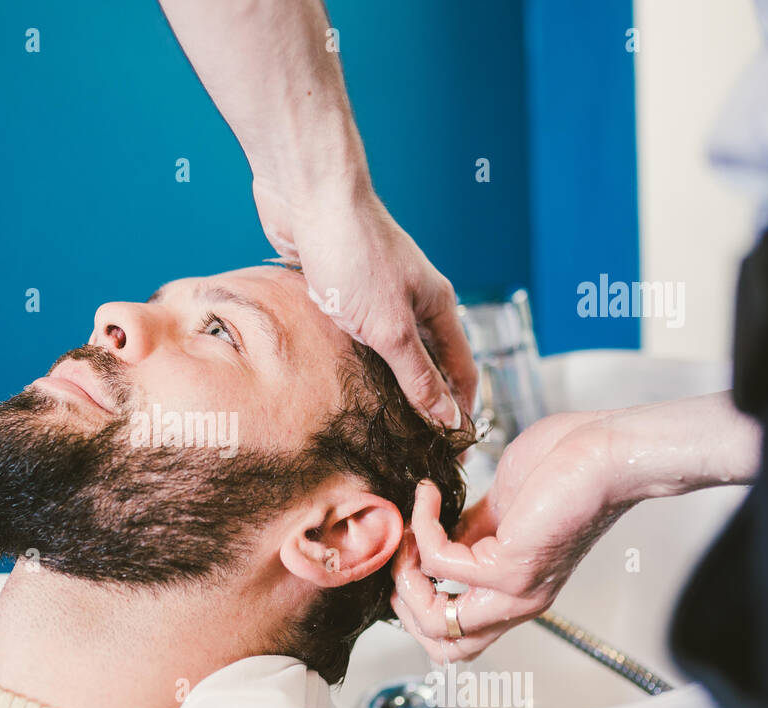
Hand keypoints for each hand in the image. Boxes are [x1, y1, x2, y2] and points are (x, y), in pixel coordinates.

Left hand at [252, 177, 476, 432]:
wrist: (305, 195)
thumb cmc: (353, 253)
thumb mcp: (389, 327)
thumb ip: (416, 374)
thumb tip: (446, 418)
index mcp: (436, 305)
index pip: (461, 370)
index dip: (460, 410)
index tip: (454, 451)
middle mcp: (411, 299)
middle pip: (425, 361)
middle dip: (422, 402)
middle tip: (408, 448)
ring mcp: (375, 293)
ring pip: (386, 349)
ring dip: (384, 383)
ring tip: (373, 426)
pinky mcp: (339, 288)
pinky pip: (352, 335)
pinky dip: (352, 360)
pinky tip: (336, 382)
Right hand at [389, 411, 624, 661]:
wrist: (610, 451)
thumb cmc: (565, 465)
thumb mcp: (500, 506)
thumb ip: (467, 530)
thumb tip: (431, 536)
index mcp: (516, 591)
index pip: (456, 637)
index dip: (417, 605)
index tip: (407, 555)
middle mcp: (517, 602)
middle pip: (443, 648)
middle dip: (404, 604)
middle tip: (401, 554)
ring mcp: (514, 590)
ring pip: (435, 622)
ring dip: (404, 574)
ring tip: (407, 531)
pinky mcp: (511, 567)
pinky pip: (440, 563)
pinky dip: (422, 527)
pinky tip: (429, 496)